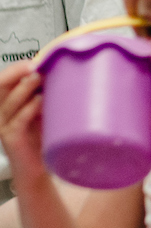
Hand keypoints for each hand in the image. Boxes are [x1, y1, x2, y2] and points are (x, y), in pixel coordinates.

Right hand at [0, 62, 46, 181]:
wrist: (38, 168)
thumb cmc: (42, 135)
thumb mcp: (44, 109)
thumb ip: (47, 92)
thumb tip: (65, 68)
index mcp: (8, 102)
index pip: (4, 79)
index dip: (17, 67)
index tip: (37, 58)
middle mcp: (2, 112)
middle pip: (1, 86)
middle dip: (16, 72)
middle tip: (35, 65)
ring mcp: (4, 126)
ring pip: (9, 101)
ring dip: (25, 87)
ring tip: (40, 77)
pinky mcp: (11, 139)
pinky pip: (17, 120)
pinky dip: (29, 108)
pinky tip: (41, 101)